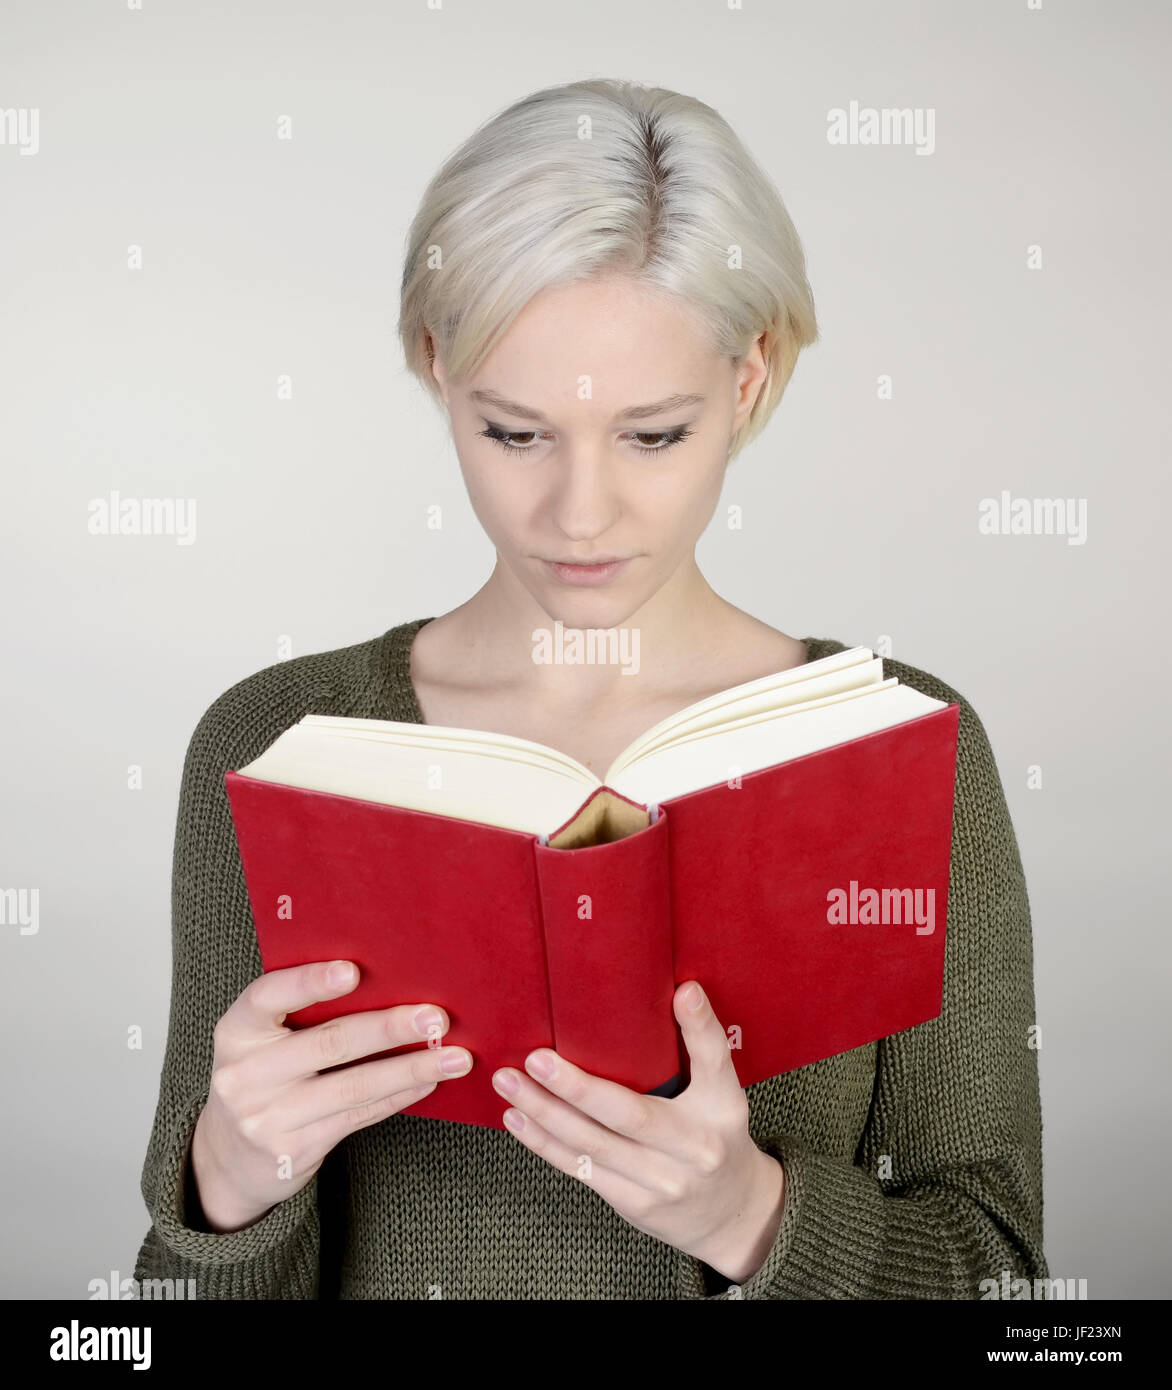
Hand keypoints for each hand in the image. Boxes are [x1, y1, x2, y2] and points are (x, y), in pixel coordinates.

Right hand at [190, 960, 472, 1232]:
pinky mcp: (293, 1151)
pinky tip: (429, 1081)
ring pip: (353, 1086)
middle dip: (389, 1028)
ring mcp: (267, 1118)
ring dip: (411, 1069)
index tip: (353, 971)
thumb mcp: (262, 1039)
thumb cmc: (263, 1074)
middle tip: (436, 1017)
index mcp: (236, 1031)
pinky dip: (399, 1096)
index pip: (267, 997)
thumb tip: (385, 974)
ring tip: (455, 1057)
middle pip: (329, 1043)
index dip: (309, 982)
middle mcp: (245, 1075)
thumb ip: (302, 1010)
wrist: (229, 1157)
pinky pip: (358, 1116)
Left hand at [490, 980, 785, 1282]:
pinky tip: (517, 1119)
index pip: (714, 1062)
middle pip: (629, 1115)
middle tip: (535, 1059)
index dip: (700, 1029)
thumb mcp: (723, 1092)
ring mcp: (661, 1181)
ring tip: (509, 1083)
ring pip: (593, 1145)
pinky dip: (545, 1143)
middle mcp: (693, 1149)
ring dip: (544, 1113)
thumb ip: (703, 1046)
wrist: (732, 1213)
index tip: (683, 992)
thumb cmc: (718, 1136)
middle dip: (576, 1087)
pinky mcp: (633, 1202)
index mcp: (721, 1109)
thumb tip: (684, 988)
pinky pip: (582, 1169)